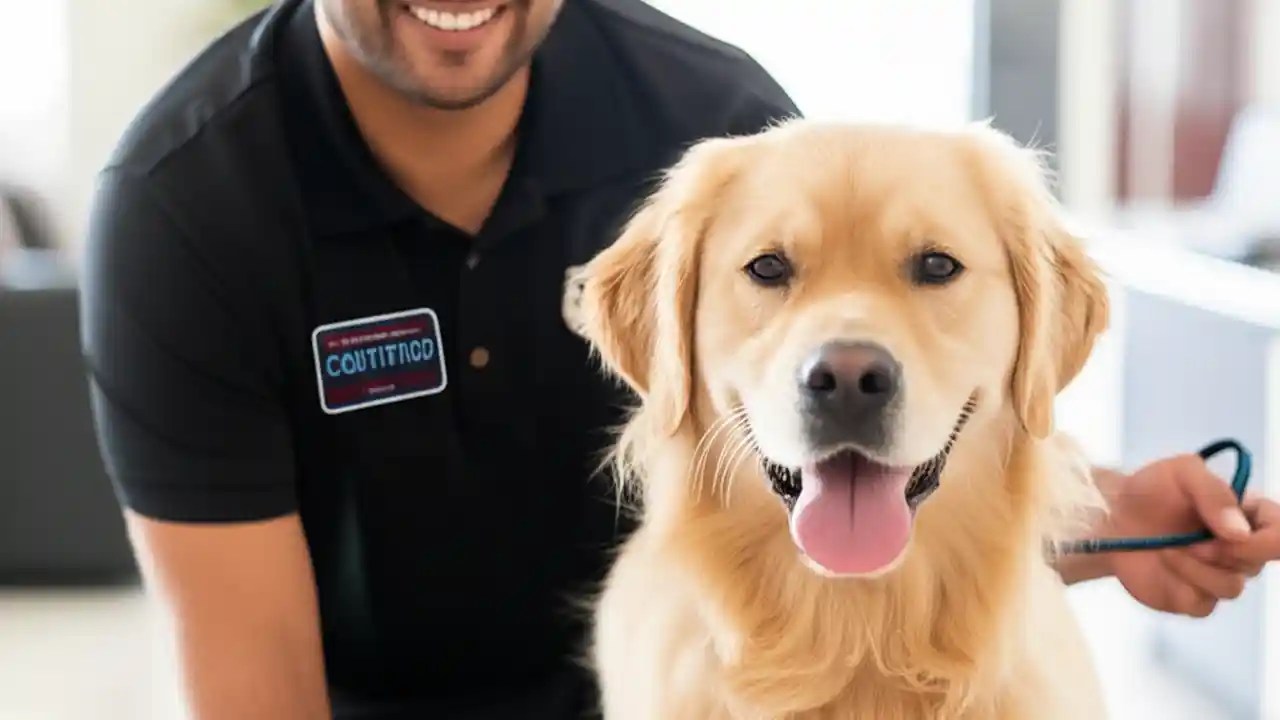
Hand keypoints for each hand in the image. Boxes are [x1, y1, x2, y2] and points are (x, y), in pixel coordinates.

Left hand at [1097, 454, 1279, 616]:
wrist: (1111, 516)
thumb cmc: (1150, 490)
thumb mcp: (1182, 472)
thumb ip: (1214, 493)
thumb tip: (1241, 532)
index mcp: (1249, 516)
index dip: (1267, 541)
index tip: (1232, 533)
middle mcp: (1241, 548)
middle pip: (1258, 563)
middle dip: (1222, 552)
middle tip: (1190, 540)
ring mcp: (1218, 576)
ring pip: (1231, 587)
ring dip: (1195, 567)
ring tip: (1167, 547)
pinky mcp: (1193, 598)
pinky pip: (1202, 604)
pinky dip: (1180, 582)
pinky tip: (1162, 561)